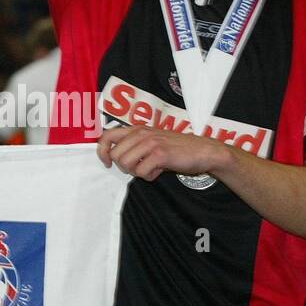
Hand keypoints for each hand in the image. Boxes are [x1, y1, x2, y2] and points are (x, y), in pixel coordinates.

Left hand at [97, 125, 226, 181]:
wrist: (203, 151)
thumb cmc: (176, 149)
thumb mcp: (152, 141)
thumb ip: (134, 145)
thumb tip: (113, 156)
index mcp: (137, 129)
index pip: (107, 135)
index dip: (102, 151)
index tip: (108, 162)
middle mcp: (141, 133)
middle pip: (115, 154)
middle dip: (124, 166)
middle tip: (140, 167)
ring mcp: (150, 142)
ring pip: (125, 163)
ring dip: (136, 171)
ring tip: (150, 168)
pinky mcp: (159, 154)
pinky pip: (141, 172)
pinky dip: (149, 176)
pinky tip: (159, 171)